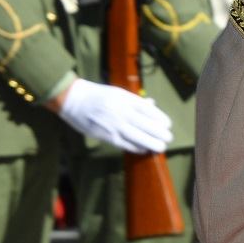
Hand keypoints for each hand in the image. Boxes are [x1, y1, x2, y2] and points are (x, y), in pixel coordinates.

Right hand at [53, 78, 172, 153]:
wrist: (74, 100)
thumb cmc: (98, 95)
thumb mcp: (118, 92)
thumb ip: (135, 100)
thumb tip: (152, 104)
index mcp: (126, 99)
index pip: (148, 110)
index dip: (160, 118)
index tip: (168, 124)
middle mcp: (122, 112)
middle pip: (146, 125)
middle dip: (160, 133)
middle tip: (169, 138)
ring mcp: (114, 125)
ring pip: (138, 137)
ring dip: (151, 143)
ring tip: (161, 147)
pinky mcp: (106, 136)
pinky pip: (125, 144)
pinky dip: (136, 147)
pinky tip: (144, 149)